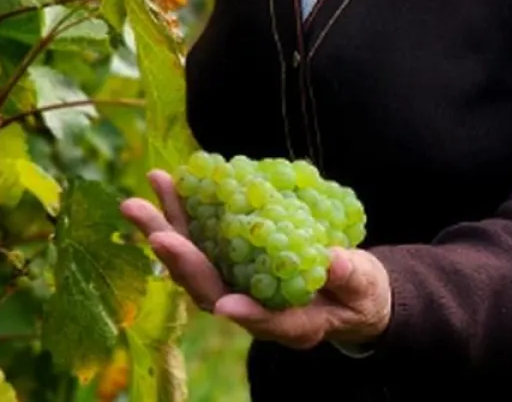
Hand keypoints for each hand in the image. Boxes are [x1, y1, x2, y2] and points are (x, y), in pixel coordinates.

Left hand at [120, 170, 392, 349]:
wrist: (347, 293)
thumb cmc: (358, 294)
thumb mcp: (363, 288)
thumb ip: (348, 276)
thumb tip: (331, 259)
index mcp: (291, 323)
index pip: (264, 320)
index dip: (247, 312)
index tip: (227, 304)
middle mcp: (253, 308)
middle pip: (208, 287)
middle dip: (179, 255)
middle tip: (151, 225)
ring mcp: (238, 284)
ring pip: (196, 262)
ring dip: (169, 227)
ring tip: (149, 190)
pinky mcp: (233, 263)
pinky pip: (202, 242)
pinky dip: (185, 216)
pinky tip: (173, 187)